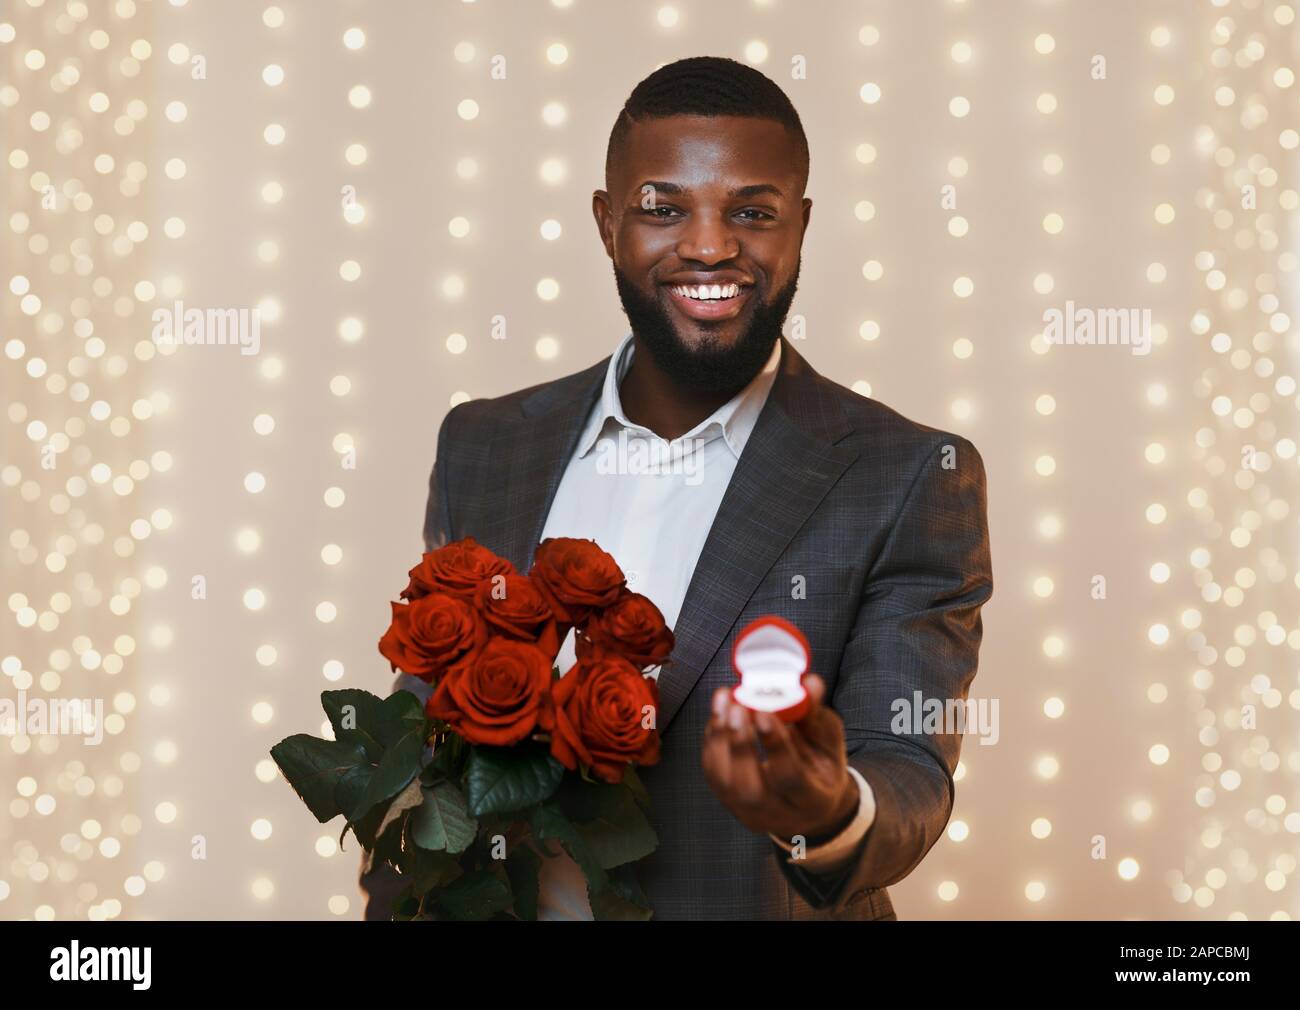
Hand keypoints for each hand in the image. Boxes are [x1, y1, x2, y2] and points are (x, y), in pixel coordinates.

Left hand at [702, 675, 858, 844]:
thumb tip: (808, 682)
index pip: (790, 777)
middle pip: (751, 787)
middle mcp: (778, 814)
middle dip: (740, 744)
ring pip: (725, 781)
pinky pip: (713, 772)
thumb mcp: (828, 742)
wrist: (809, 806)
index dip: (775, 744)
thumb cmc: (821, 766)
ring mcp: (749, 812)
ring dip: (720, 737)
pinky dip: (713, 741)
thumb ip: (814, 715)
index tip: (763, 711)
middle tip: (738, 706)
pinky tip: (719, 714)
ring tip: (724, 702)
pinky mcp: (729, 802)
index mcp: (812, 800)